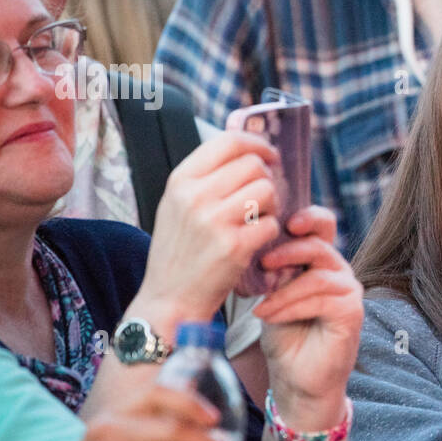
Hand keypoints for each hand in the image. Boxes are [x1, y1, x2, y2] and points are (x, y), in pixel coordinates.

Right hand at [135, 132, 282, 327]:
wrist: (169, 299)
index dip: (257, 145)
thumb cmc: (179, 251)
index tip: (269, 156)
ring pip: (267, 191)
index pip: (229, 142)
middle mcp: (195, 196)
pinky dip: (271, 232)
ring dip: (272, 206)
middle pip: (254, 165)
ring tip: (258, 221)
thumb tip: (245, 148)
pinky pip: (272, 224)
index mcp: (181, 180)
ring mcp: (214, 221)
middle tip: (263, 200)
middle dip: (267, 180)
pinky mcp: (234, 246)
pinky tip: (256, 242)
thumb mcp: (177, 205)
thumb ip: (204, 176)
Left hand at [256, 206, 363, 419]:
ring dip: (283, 290)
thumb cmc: (284, 335)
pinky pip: (321, 299)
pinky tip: (269, 315)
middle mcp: (340, 272)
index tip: (284, 222)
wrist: (296, 378)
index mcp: (321, 261)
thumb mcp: (272, 295)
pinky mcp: (352, 313)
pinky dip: (290, 306)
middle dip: (287, 252)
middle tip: (262, 263)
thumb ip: (274, 270)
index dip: (308, 217)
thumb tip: (259, 246)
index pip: (322, 225)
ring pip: (317, 275)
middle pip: (319, 246)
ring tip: (260, 305)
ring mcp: (350, 292)